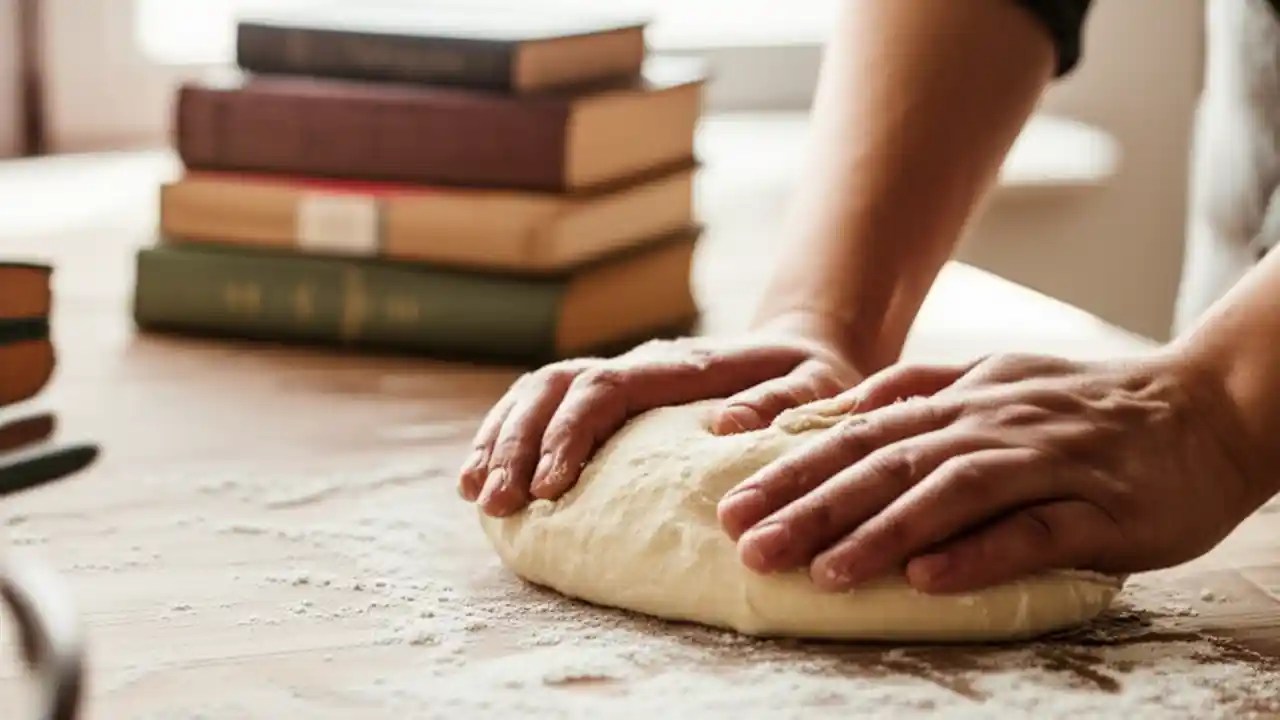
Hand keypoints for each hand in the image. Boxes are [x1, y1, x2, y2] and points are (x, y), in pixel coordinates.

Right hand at [459, 315, 864, 516]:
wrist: (803, 355)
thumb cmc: (813, 384)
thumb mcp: (818, 393)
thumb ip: (782, 404)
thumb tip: (725, 424)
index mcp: (680, 366)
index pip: (605, 388)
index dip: (569, 434)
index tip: (550, 489)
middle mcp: (640, 365)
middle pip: (556, 387)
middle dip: (518, 443)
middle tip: (497, 503)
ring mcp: (620, 378)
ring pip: (538, 393)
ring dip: (500, 439)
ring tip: (474, 495)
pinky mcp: (610, 399)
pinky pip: (543, 408)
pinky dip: (506, 436)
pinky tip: (480, 476)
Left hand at [716, 351, 1273, 593]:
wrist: (1209, 404)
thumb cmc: (1089, 406)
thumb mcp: (997, 379)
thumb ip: (920, 392)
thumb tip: (840, 411)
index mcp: (962, 399)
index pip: (859, 433)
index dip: (791, 466)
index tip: (730, 499)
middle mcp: (992, 424)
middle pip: (887, 463)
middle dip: (810, 504)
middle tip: (748, 544)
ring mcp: (1046, 463)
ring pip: (949, 494)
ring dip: (880, 533)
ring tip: (820, 572)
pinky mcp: (1100, 507)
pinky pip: (1032, 532)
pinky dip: (978, 555)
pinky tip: (928, 582)